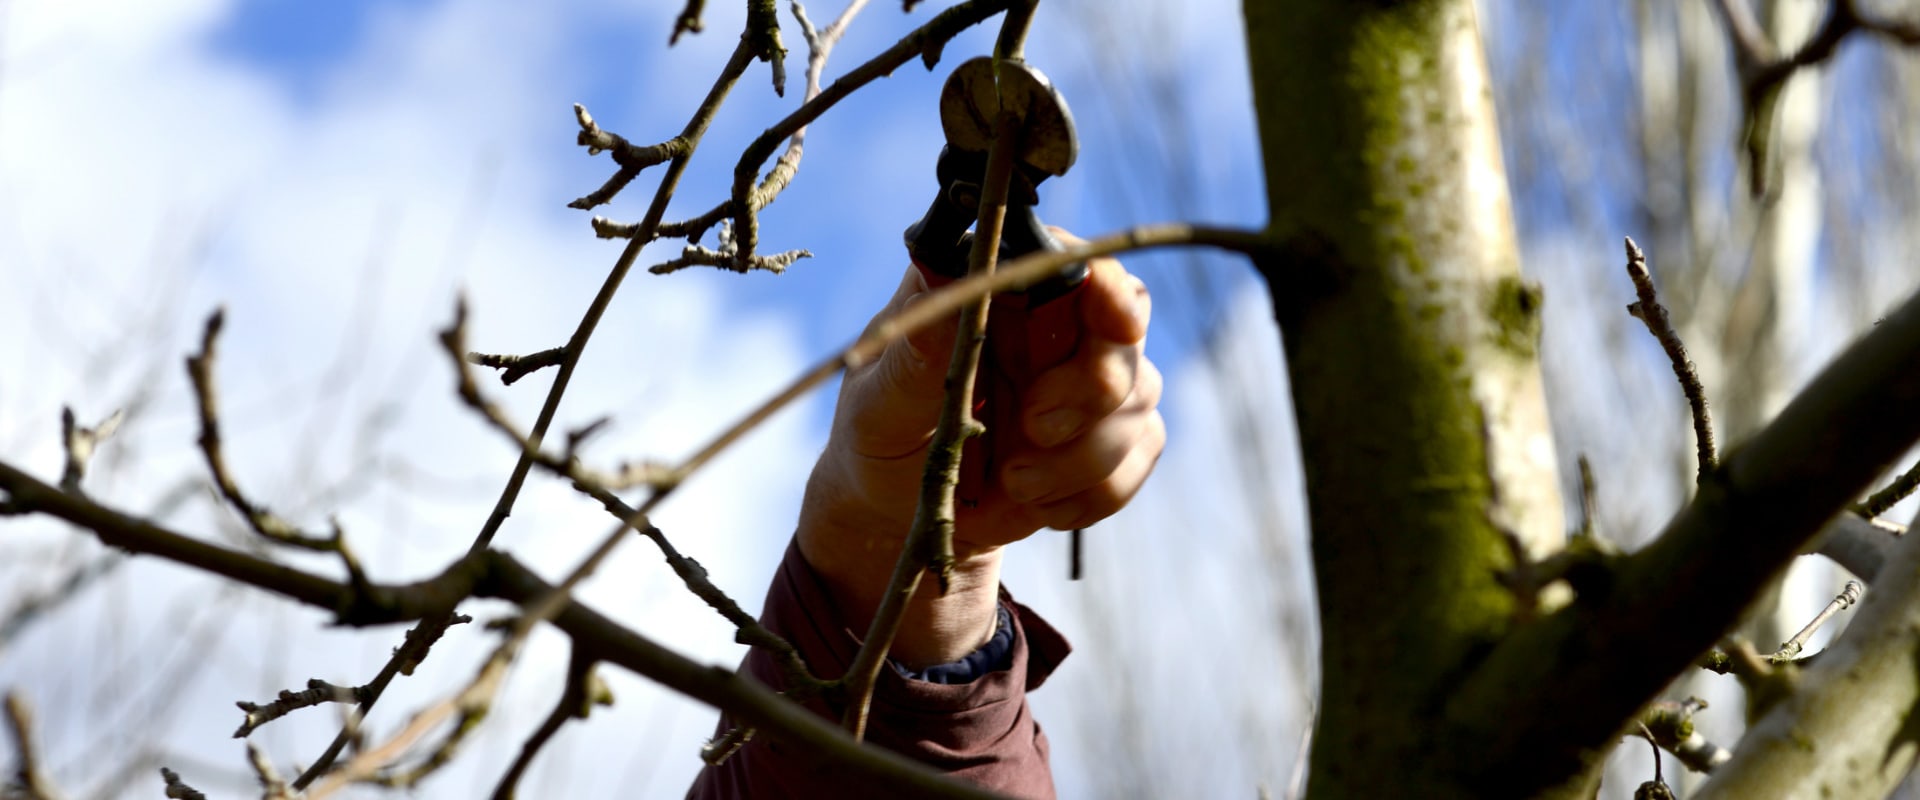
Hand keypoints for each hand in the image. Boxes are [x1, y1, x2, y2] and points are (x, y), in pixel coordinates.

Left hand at [796, 242, 1163, 664]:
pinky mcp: (1113, 436)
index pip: (1075, 263)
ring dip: (1082, 455)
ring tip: (1012, 483)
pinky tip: (1039, 503)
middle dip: (1091, 387)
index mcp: (1002, 289)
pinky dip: (1093, 490)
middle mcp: (1058, 322)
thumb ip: (916, 351)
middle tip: (1032, 426)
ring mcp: (1093, 378)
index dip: (1106, 285)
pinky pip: (1140, 453)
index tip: (1111, 317)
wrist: (903, 512)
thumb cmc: (882, 432)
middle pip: (1124, 328)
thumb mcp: (880, 396)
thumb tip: (946, 290)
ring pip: (1139, 397)